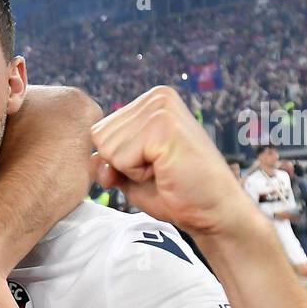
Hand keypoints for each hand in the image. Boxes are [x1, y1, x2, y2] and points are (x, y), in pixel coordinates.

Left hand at [90, 86, 263, 237]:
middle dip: (122, 164)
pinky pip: (120, 158)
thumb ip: (106, 162)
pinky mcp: (163, 126)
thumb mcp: (130, 175)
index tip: (151, 166)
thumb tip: (92, 158)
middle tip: (159, 171)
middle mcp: (157, 96)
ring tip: (163, 170)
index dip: (117, 160)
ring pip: (108, 148)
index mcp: (150, 101)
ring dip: (130, 170)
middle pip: (99, 136)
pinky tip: (166, 172)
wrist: (214, 212)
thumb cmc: (176, 193)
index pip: (99, 131)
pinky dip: (137, 175)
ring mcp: (161, 108)